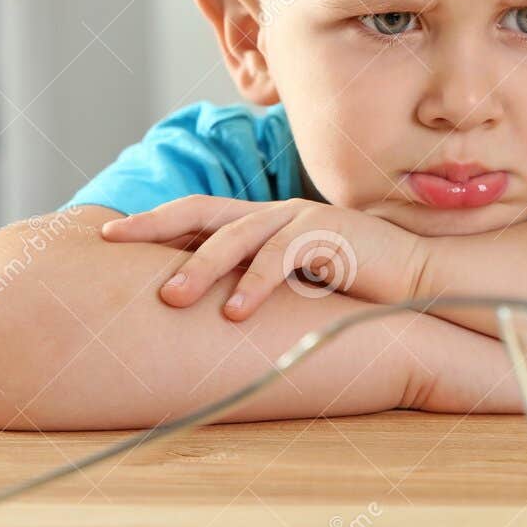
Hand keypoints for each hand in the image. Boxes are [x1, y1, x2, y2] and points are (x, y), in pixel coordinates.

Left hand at [99, 196, 428, 319]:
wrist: (417, 278)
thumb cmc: (354, 286)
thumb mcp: (294, 281)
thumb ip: (257, 281)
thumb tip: (209, 308)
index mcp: (265, 221)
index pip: (197, 215)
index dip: (152, 221)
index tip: (109, 233)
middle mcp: (276, 213)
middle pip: (202, 212)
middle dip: (154, 225)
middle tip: (112, 239)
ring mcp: (301, 220)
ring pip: (236, 237)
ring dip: (200, 268)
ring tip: (171, 298)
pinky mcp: (327, 237)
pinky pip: (281, 259)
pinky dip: (255, 285)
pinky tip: (235, 314)